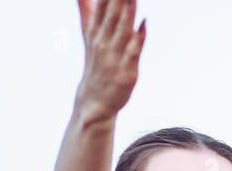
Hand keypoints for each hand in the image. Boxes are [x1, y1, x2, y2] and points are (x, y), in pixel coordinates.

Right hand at [74, 0, 145, 120]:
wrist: (94, 101)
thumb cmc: (95, 65)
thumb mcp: (88, 35)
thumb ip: (87, 11)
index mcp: (96, 30)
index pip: (103, 3)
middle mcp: (104, 40)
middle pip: (113, 11)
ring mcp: (114, 55)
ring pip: (122, 27)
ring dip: (128, 9)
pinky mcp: (126, 70)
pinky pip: (133, 51)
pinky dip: (138, 37)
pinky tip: (144, 23)